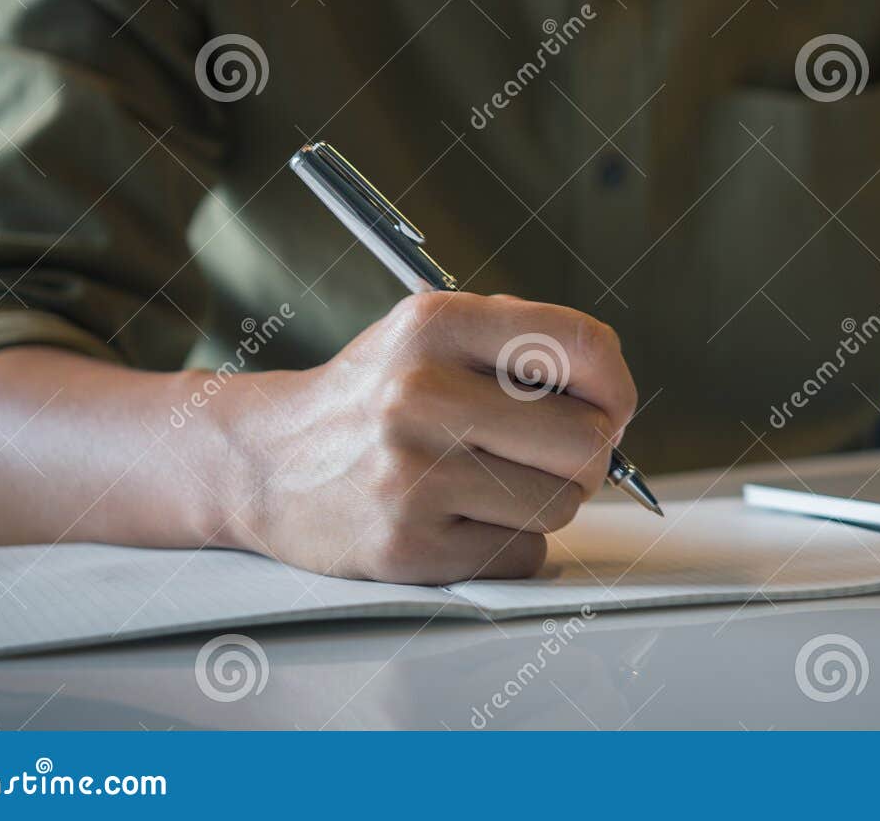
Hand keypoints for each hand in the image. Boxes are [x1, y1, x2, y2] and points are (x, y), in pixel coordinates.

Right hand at [214, 293, 637, 583]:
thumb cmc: (372, 397)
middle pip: (587, 440)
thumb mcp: (432, 335)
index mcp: (435, 323)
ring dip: (543, 502)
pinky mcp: (405, 548)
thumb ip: (525, 347)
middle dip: (585, 456)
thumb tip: (617, 403)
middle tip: (545, 456)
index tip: (610, 407)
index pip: (583, 346)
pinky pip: (522, 555)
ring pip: (561, 504)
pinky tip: (460, 520)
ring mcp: (410, 474)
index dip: (616, 386)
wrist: (262, 462)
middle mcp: (420, 393)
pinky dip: (509, 545)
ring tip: (489, 484)